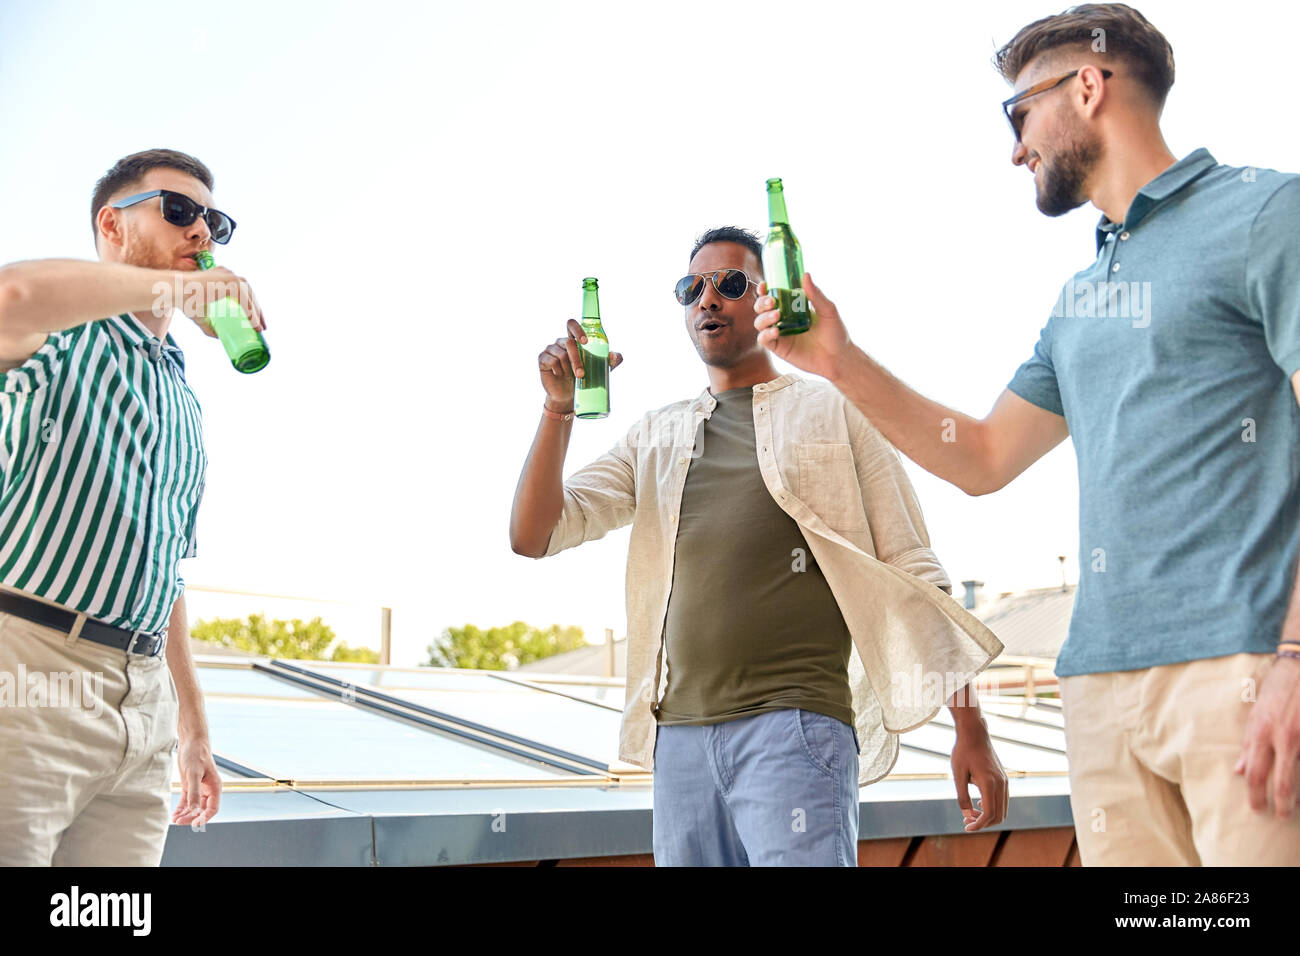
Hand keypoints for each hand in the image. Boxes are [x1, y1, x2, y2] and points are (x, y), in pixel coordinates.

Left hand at [172, 733, 221, 827]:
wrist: (191, 742)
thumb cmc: (196, 755)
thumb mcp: (194, 774)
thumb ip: (194, 793)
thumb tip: (194, 810)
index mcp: (215, 787)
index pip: (212, 808)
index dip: (204, 817)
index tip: (194, 824)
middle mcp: (208, 790)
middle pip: (202, 810)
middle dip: (192, 817)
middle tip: (180, 822)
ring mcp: (199, 789)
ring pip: (194, 807)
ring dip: (186, 814)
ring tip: (175, 820)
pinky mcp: (190, 786)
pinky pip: (187, 801)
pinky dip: (182, 809)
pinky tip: (175, 814)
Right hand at [175, 265, 266, 337]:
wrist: (174, 291)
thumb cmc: (184, 301)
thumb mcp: (201, 315)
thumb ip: (210, 325)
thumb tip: (219, 338)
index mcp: (223, 277)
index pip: (244, 291)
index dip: (253, 306)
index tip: (258, 321)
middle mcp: (227, 274)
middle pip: (250, 293)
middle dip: (258, 311)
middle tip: (262, 327)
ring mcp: (228, 276)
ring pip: (249, 296)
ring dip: (256, 312)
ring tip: (259, 328)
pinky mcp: (228, 282)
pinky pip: (244, 299)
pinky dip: (250, 312)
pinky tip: (253, 323)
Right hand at [537, 318, 623, 409]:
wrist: (568, 396)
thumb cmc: (584, 379)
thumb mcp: (599, 369)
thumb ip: (610, 361)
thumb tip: (616, 356)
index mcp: (574, 340)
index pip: (572, 325)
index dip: (578, 330)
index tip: (586, 342)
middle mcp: (561, 342)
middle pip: (568, 342)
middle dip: (576, 359)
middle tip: (581, 374)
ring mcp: (550, 349)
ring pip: (561, 354)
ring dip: (568, 368)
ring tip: (571, 377)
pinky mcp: (543, 359)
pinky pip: (551, 361)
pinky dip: (557, 370)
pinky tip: (559, 375)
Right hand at [753, 272, 850, 380]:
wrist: (838, 357)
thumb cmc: (835, 332)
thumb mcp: (828, 310)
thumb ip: (815, 294)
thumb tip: (805, 274)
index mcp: (792, 307)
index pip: (773, 295)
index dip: (764, 289)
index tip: (764, 284)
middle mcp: (783, 319)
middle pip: (761, 308)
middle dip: (761, 302)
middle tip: (771, 301)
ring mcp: (780, 333)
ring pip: (759, 323)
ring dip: (764, 317)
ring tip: (777, 315)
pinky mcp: (779, 348)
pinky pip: (764, 340)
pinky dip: (766, 334)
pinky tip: (776, 331)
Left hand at [951, 717, 1007, 830]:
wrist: (974, 733)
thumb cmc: (963, 751)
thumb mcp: (958, 774)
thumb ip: (962, 796)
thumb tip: (966, 814)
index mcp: (990, 783)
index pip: (989, 814)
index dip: (978, 825)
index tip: (967, 828)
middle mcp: (1001, 784)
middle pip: (998, 815)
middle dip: (983, 823)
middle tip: (966, 821)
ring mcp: (1004, 781)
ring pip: (1002, 809)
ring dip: (988, 816)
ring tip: (969, 814)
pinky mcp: (1003, 778)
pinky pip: (1002, 800)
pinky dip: (992, 807)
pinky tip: (977, 805)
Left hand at [1234, 655, 1299, 816]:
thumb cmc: (1278, 688)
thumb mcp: (1256, 712)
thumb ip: (1248, 742)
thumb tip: (1237, 770)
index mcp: (1261, 731)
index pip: (1254, 772)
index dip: (1254, 794)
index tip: (1257, 808)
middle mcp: (1282, 737)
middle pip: (1278, 780)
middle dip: (1277, 803)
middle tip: (1278, 816)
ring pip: (1296, 775)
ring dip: (1295, 795)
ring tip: (1293, 807)